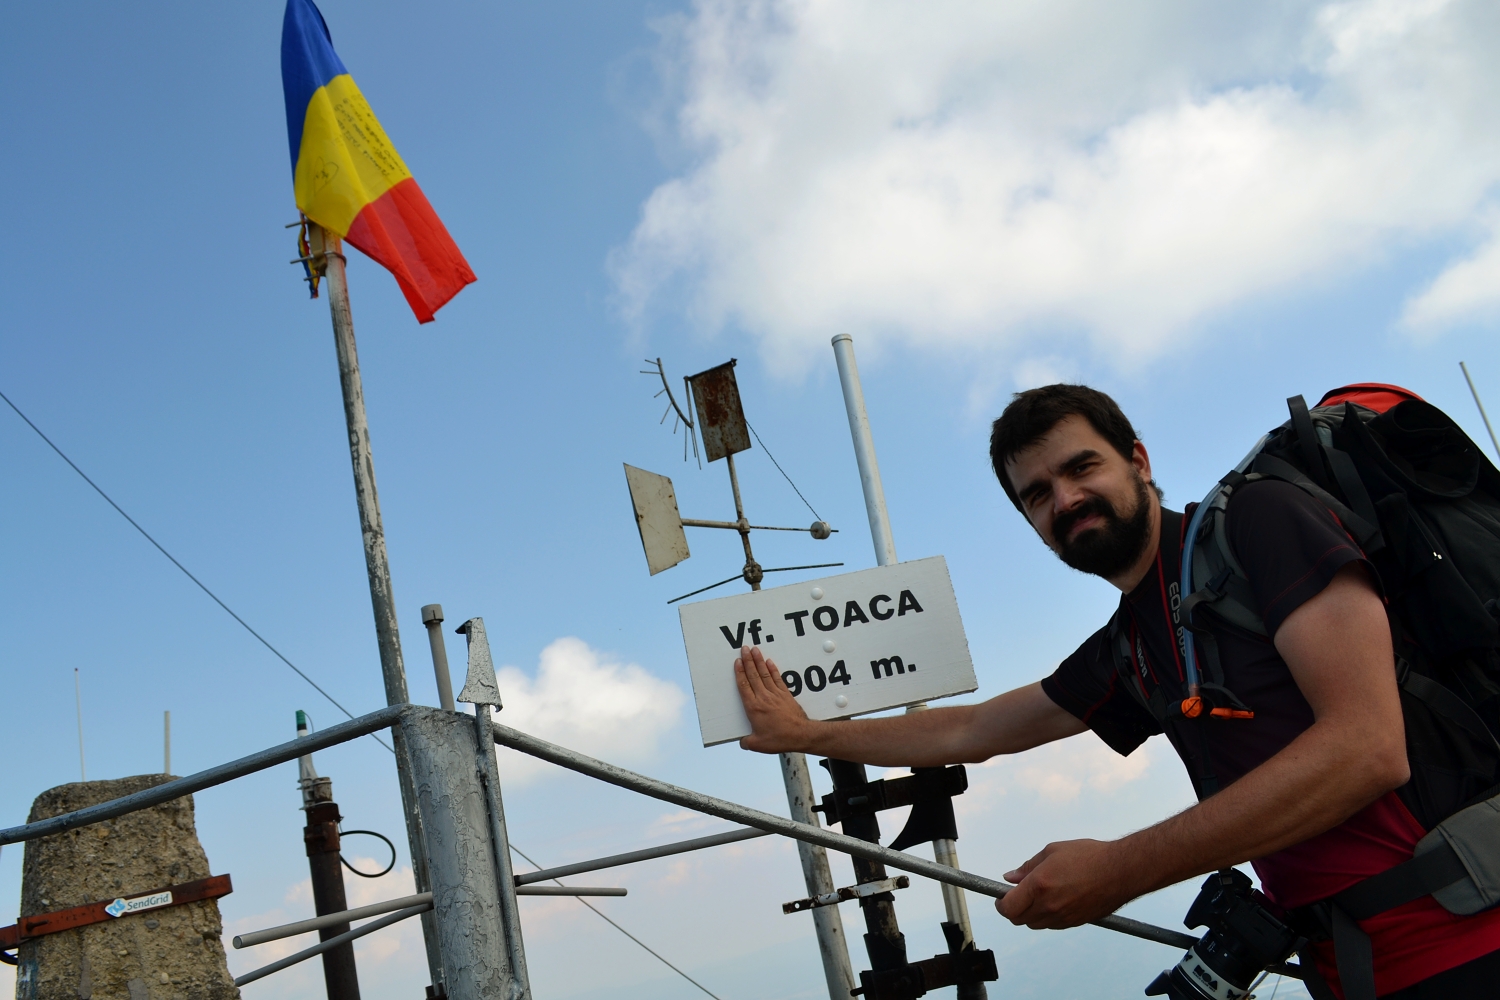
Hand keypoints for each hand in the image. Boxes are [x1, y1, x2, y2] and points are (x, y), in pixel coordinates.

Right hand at [736, 645, 814, 752]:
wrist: (800, 734)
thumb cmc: (779, 738)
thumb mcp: (758, 744)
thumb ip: (747, 742)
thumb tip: (742, 742)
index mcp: (753, 707)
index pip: (744, 685)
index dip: (739, 672)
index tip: (737, 662)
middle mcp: (763, 697)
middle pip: (753, 675)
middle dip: (747, 661)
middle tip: (744, 648)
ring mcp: (775, 694)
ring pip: (764, 674)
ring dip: (759, 661)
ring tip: (755, 650)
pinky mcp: (785, 695)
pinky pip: (777, 678)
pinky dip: (772, 669)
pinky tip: (769, 662)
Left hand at [996, 839, 1139, 928]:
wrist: (1122, 870)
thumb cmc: (1090, 856)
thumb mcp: (1052, 851)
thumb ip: (1028, 866)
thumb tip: (1010, 877)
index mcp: (1039, 885)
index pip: (1008, 907)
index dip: (1000, 903)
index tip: (1000, 897)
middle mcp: (1049, 905)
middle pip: (1019, 919)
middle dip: (1013, 909)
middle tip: (1017, 895)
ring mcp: (1063, 917)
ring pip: (1035, 924)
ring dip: (1030, 913)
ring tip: (1039, 894)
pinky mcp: (1076, 923)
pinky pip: (1052, 925)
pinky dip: (1047, 916)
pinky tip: (1055, 900)